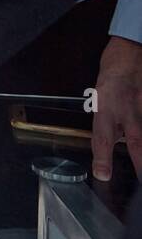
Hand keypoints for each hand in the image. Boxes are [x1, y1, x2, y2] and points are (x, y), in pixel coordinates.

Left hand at [91, 36, 141, 180]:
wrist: (129, 54)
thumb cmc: (113, 77)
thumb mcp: (101, 101)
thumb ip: (108, 125)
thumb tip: (113, 146)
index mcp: (107, 111)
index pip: (103, 139)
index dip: (102, 159)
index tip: (102, 176)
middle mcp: (128, 113)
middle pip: (136, 144)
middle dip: (140, 165)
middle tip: (139, 184)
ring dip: (141, 153)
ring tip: (140, 166)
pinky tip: (140, 136)